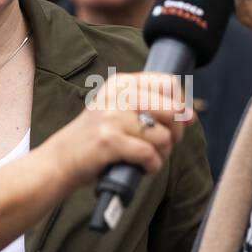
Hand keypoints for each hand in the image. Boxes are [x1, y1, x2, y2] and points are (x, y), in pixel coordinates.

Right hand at [49, 72, 192, 187]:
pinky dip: (151, 167)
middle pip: (172, 110)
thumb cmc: (97, 138)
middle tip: (162, 146)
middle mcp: (117, 95)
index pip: (168, 83)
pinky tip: (141, 168)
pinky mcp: (109, 141)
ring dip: (162, 154)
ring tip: (148, 159)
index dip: (179, 106)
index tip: (172, 124)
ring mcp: (112, 117)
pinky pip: (149, 155)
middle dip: (176, 134)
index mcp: (122, 83)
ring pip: (164, 136)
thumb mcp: (120, 111)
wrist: (61, 160)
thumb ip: (153, 108)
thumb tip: (191, 115)